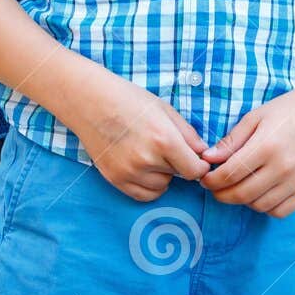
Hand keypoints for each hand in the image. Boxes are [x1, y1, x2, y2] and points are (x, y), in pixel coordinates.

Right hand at [63, 63, 210, 201]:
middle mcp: (147, 160)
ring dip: (162, 174)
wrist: (89, 102)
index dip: (199, 165)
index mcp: (163, 140)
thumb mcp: (164, 109)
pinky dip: (148, 184)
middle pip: (178, 176)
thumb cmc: (128, 99)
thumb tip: (204, 154)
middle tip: (162, 143)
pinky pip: (144, 195)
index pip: (195, 170)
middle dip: (177, 163)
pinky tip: (142, 166)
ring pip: (161, 186)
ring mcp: (129, 172)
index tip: (197, 160)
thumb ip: (188, 134)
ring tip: (147, 151)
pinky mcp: (115, 179)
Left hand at [198, 81, 294, 216]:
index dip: (212, 180)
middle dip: (222, 194)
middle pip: (242, 194)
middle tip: (215, 188)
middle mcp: (283, 167)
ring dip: (242, 201)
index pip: (230, 174)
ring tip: (236, 188)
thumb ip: (231, 140)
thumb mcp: (254, 118)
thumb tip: (208, 159)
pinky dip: (265, 207)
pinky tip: (259, 194)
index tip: (204, 179)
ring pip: (260, 206)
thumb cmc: (287, 111)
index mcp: (266, 146)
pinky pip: (281, 211)